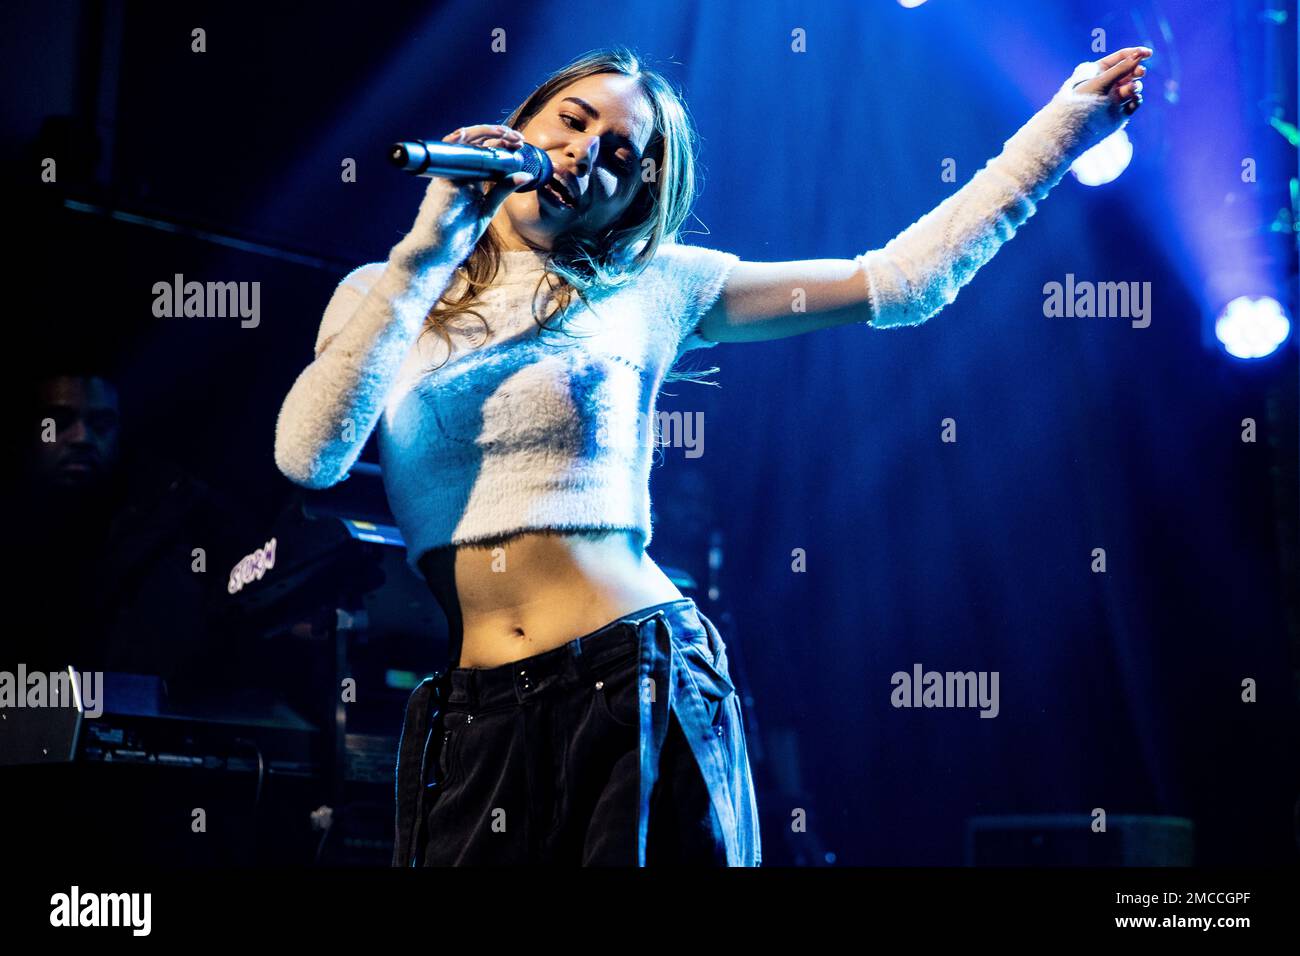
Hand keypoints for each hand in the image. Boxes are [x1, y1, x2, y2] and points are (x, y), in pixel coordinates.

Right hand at [393, 123, 535, 268]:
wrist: (437, 251)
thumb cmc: (458, 233)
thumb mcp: (487, 208)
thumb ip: (503, 190)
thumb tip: (527, 175)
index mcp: (469, 178)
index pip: (485, 152)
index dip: (501, 143)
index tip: (520, 143)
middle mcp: (457, 172)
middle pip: (474, 143)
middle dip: (496, 135)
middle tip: (516, 138)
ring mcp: (447, 174)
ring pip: (461, 142)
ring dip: (481, 133)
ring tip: (502, 134)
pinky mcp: (440, 180)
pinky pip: (445, 155)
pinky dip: (455, 141)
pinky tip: (465, 133)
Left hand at [1073, 46, 1150, 115]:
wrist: (1074, 129)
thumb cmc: (1081, 102)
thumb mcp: (1100, 82)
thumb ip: (1120, 69)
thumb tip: (1139, 55)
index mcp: (1099, 71)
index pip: (1121, 57)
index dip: (1135, 54)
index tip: (1148, 53)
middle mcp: (1108, 83)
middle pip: (1130, 71)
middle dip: (1137, 70)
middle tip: (1140, 72)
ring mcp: (1114, 97)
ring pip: (1134, 86)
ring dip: (1136, 86)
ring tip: (1131, 90)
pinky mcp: (1120, 112)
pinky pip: (1134, 102)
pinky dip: (1137, 100)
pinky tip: (1134, 100)